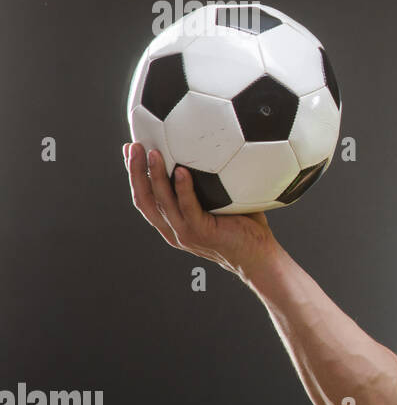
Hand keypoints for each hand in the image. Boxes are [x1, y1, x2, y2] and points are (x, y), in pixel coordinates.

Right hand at [124, 142, 280, 279]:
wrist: (258, 258)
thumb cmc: (245, 229)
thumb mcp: (220, 204)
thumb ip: (210, 184)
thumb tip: (217, 151)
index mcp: (173, 224)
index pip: (145, 198)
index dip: (135, 175)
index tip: (129, 151)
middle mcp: (174, 230)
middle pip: (145, 199)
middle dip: (135, 172)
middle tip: (134, 146)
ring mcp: (186, 233)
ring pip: (162, 202)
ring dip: (154, 176)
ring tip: (152, 152)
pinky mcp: (201, 232)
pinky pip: (188, 207)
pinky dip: (183, 188)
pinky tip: (181, 170)